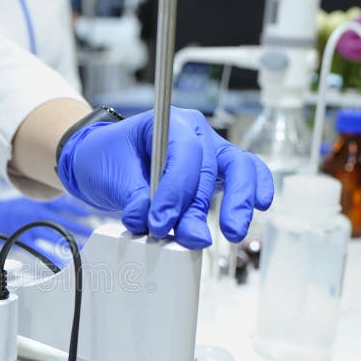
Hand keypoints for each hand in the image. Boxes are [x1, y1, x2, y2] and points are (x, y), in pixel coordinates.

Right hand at [0, 194, 92, 249]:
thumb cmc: (13, 207)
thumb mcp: (32, 198)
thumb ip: (49, 201)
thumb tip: (69, 199)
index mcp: (40, 204)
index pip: (63, 205)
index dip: (77, 210)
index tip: (90, 215)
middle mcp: (36, 215)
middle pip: (62, 222)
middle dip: (79, 228)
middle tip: (93, 234)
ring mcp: (30, 228)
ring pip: (53, 236)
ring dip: (68, 242)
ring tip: (83, 248)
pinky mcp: (23, 239)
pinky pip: (40, 250)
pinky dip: (51, 257)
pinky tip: (61, 263)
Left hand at [56, 107, 273, 248]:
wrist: (99, 160)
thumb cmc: (104, 159)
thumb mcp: (109, 175)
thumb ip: (133, 198)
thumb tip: (152, 222)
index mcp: (168, 123)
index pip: (184, 154)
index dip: (175, 191)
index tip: (158, 222)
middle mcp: (195, 132)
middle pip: (209, 168)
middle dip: (198, 208)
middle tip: (189, 237)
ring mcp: (209, 151)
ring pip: (238, 169)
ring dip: (238, 202)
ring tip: (233, 232)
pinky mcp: (214, 172)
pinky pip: (245, 174)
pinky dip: (255, 188)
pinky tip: (261, 206)